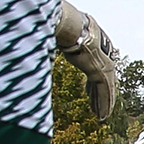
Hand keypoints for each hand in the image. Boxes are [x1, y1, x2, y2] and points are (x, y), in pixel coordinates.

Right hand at [55, 0, 119, 117]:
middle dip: (98, 96)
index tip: (89, 93)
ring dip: (102, 103)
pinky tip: (103, 115)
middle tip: (98, 107)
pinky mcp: (103, 72)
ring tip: (101, 116)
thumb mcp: (62, 40)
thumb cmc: (64, 30)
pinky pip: (105, 92)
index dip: (91, 85)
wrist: (73, 27)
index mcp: (95, 51)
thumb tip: (37, 44)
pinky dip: (104, 104)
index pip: (93, 71)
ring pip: (104, 89)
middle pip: (100, 81)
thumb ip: (56, 48)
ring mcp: (105, 65)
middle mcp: (103, 58)